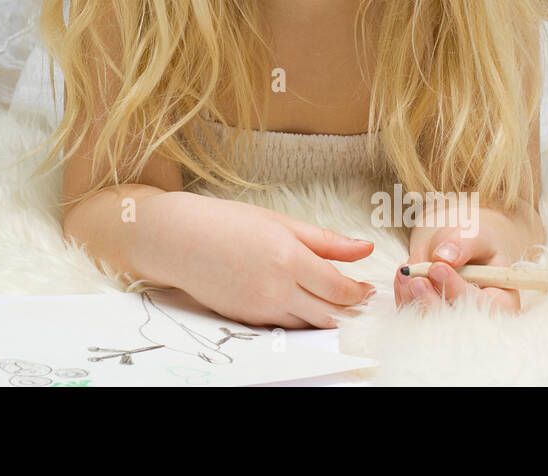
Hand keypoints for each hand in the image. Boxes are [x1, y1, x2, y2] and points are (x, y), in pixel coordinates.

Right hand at [133, 191, 375, 329]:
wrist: (179, 240)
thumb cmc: (227, 223)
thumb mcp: (280, 223)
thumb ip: (326, 240)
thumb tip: (364, 248)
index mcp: (289, 258)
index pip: (339, 289)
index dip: (359, 292)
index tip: (367, 287)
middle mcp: (278, 289)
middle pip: (330, 314)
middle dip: (351, 310)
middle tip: (360, 299)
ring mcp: (262, 308)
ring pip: (310, 324)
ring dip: (328, 317)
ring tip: (335, 302)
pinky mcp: (248, 320)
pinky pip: (286, 325)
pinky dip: (301, 318)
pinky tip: (303, 303)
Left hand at [395, 206, 544, 313]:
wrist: (457, 251)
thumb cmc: (472, 245)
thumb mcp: (475, 236)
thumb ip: (464, 243)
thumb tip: (445, 256)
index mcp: (501, 302)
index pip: (480, 304)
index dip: (456, 288)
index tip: (438, 268)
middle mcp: (478, 321)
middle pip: (453, 323)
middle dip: (432, 300)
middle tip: (416, 280)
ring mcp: (451, 324)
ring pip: (428, 321)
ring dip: (413, 298)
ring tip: (405, 273)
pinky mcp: (428, 320)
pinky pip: (413, 316)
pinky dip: (404, 297)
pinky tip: (402, 276)